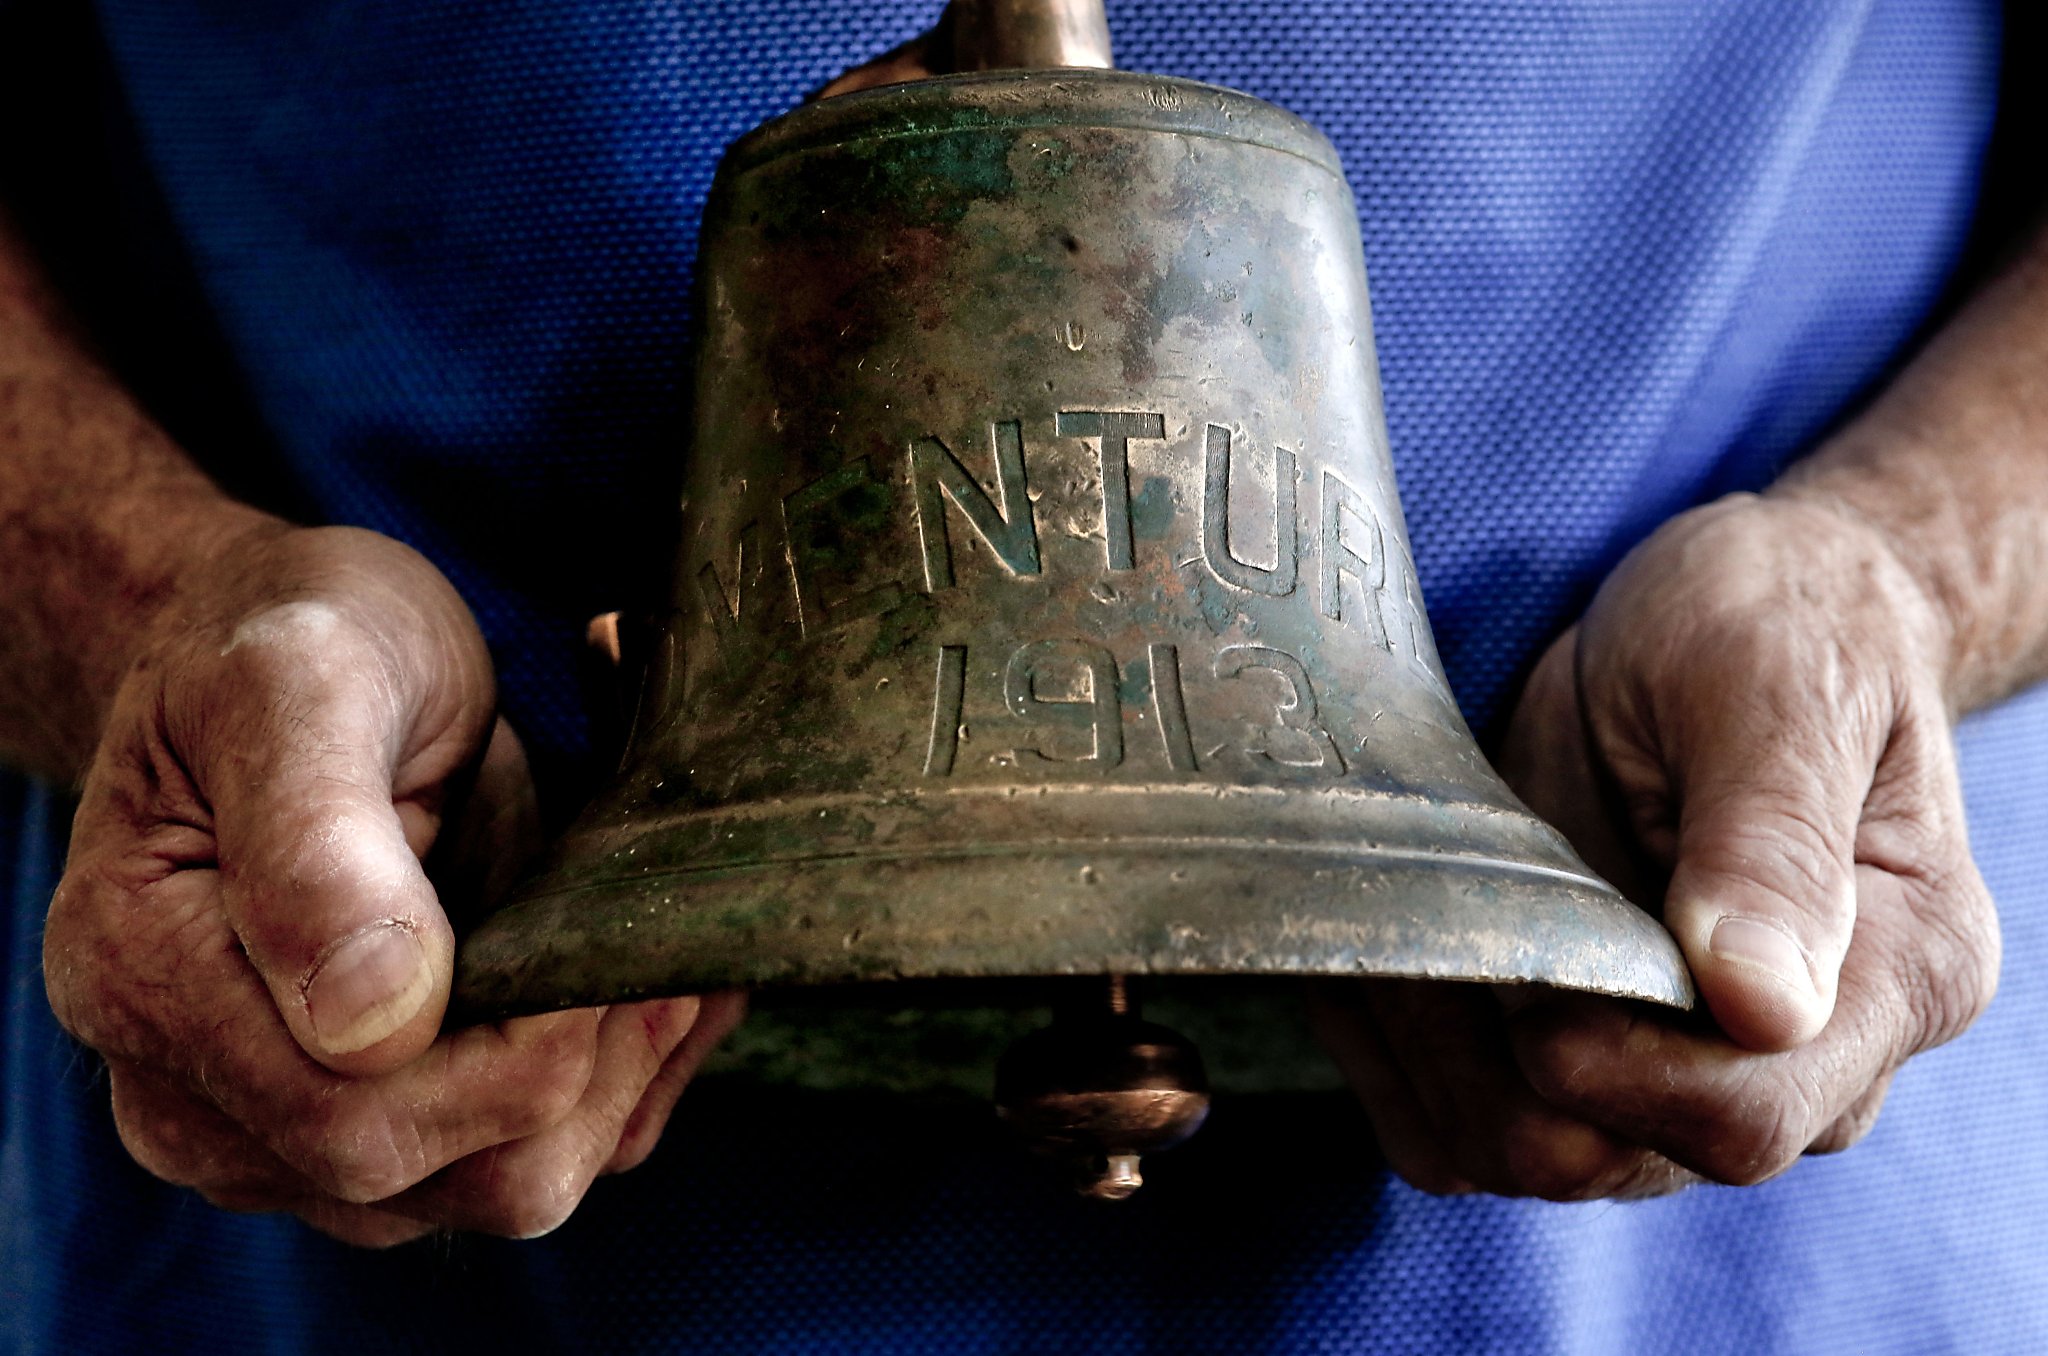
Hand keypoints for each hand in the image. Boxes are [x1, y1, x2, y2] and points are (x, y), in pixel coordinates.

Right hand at [43, 523, 741, 1244]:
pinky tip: (642, 969)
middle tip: (650, 921)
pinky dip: (626, 1075)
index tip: (603, 933)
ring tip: (650, 935)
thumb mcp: (295, 682)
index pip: (356, 1117)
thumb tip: (373, 1024)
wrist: (291, 648)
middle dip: (584, 1060)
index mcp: (146, 986)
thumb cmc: (287, 639)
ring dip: (618, 1073)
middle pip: (442, 1179)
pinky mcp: (396, 1121)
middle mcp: (204, 1097)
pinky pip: (549, 1153)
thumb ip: (316, 845)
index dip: (517, 1053)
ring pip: (507, 1188)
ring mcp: (296, 1129)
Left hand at [1311, 493, 1999, 1197]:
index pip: (1751, 1115)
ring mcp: (1682, 1065)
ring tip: (1383, 914)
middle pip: (1621, 1156)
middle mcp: (1799, 1058)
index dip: (1622, 1081)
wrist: (1739, 606)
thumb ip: (1772, 837)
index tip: (1533, 1001)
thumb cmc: (1779, 616)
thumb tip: (1765, 1008)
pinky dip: (1393, 1054)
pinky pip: (1459, 1116)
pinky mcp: (1584, 1048)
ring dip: (1425, 1056)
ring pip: (1521, 1150)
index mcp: (1893, 975)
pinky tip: (1368, 942)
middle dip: (1492, 1064)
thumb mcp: (1774, 684)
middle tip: (1419, 924)